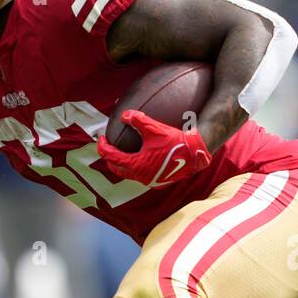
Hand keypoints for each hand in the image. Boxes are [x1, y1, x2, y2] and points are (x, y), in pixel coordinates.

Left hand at [96, 110, 210, 186]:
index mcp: (136, 165)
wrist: (195, 154)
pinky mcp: (159, 182)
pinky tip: (140, 158)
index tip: (101, 137)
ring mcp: (150, 181)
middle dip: (109, 157)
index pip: (111, 157)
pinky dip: (135, 167)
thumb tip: (124, 114)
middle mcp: (141, 176)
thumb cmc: (175, 142)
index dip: (102, 146)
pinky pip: (140, 176)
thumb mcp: (155, 128)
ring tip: (122, 152)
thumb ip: (137, 120)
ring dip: (122, 164)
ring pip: (128, 174)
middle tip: (108, 146)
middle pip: (117, 169)